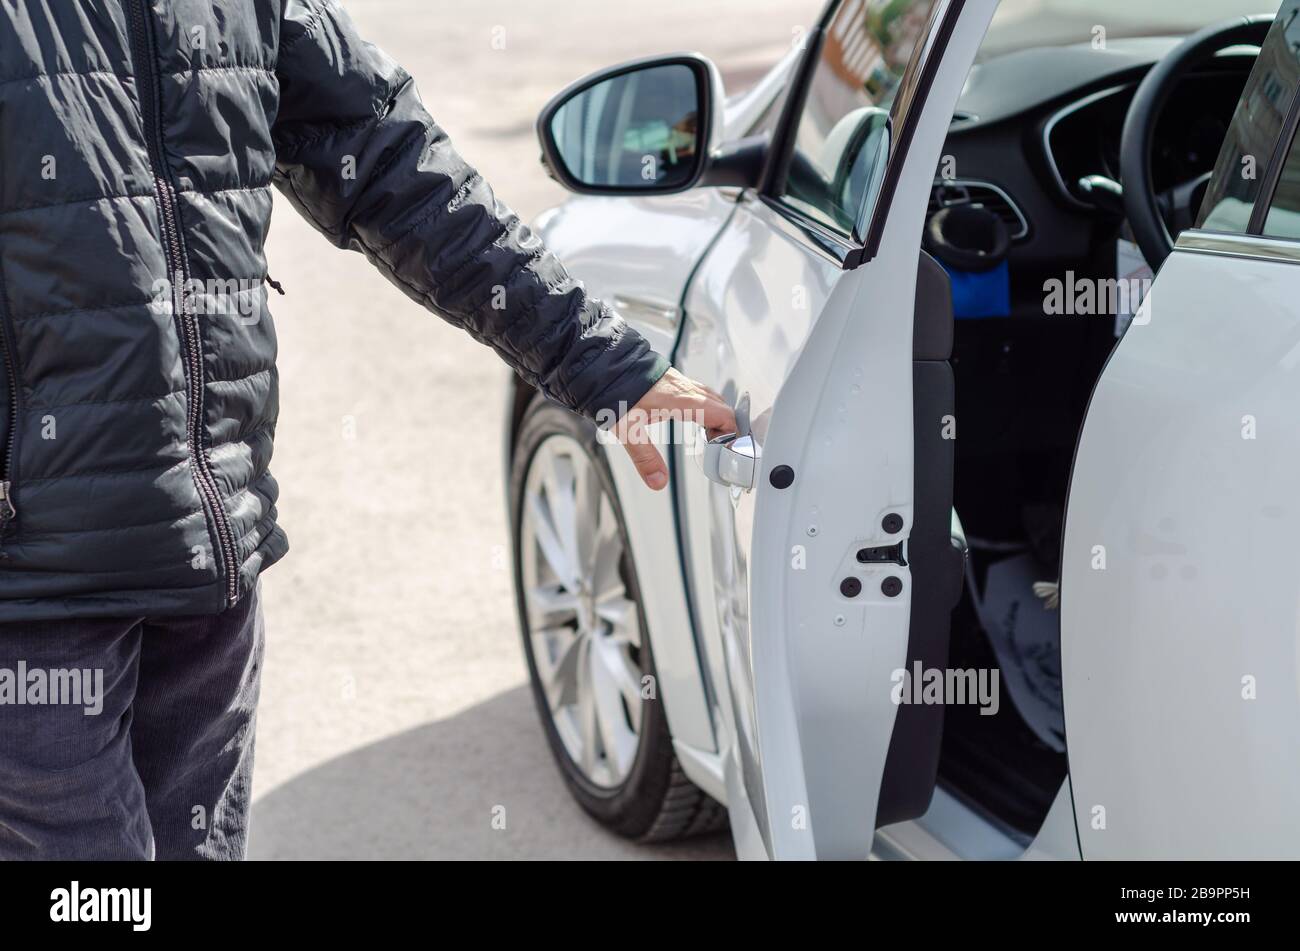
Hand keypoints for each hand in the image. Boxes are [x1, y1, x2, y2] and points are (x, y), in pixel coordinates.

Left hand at [614, 368, 736, 490]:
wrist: (603, 362)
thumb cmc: (614, 389)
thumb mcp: (628, 429)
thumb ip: (645, 457)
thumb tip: (658, 481)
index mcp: (682, 399)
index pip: (722, 414)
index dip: (730, 433)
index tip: (724, 450)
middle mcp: (685, 388)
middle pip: (720, 405)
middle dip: (725, 426)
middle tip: (717, 446)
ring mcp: (679, 381)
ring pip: (711, 396)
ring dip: (716, 415)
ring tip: (708, 435)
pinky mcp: (671, 379)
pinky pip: (699, 392)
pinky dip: (705, 406)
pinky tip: (693, 416)